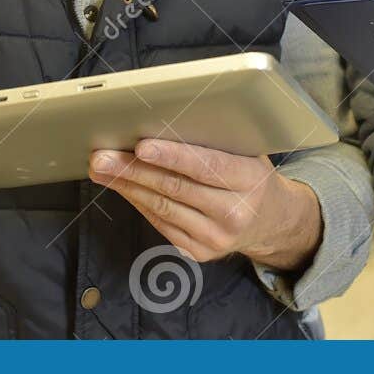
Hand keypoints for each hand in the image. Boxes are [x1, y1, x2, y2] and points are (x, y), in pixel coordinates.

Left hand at [88, 140, 322, 270]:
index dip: (172, 156)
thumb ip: (214, 141)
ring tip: (101, 168)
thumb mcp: (246, 153)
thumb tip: (163, 121)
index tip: (141, 146)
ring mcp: (216, 238)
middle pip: (175, 188)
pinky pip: (161, 224)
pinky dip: (138, 202)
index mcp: (249, 181)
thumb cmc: (251, 175)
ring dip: (127, 186)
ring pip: (162, 208)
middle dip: (133, 170)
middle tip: (102, 156)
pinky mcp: (200, 252)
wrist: (272, 221)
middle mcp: (234, 213)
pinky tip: (122, 187)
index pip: (206, 166)